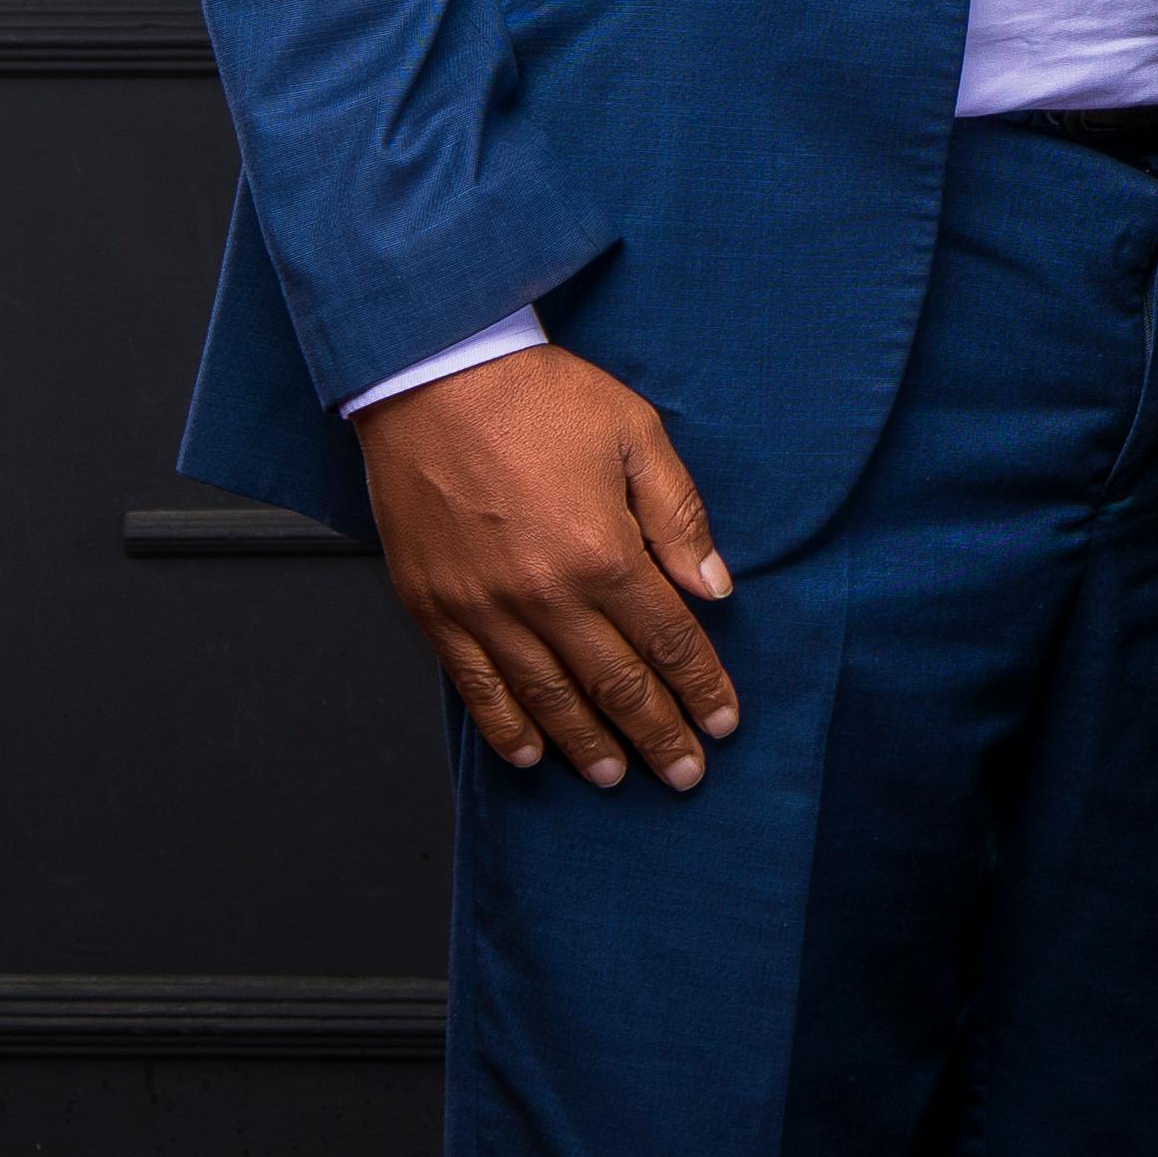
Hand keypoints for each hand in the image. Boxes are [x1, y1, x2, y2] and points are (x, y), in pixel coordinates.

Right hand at [354, 346, 740, 790]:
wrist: (434, 379)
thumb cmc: (538, 397)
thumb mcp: (636, 435)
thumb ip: (679, 517)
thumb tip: (714, 587)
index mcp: (604, 553)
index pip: (668, 641)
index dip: (701, 687)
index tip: (723, 723)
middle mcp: (545, 595)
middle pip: (615, 685)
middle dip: (657, 735)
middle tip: (685, 774)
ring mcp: (485, 609)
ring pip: (547, 699)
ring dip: (588, 745)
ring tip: (617, 777)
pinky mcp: (435, 609)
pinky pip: (475, 687)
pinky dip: (505, 727)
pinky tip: (530, 755)